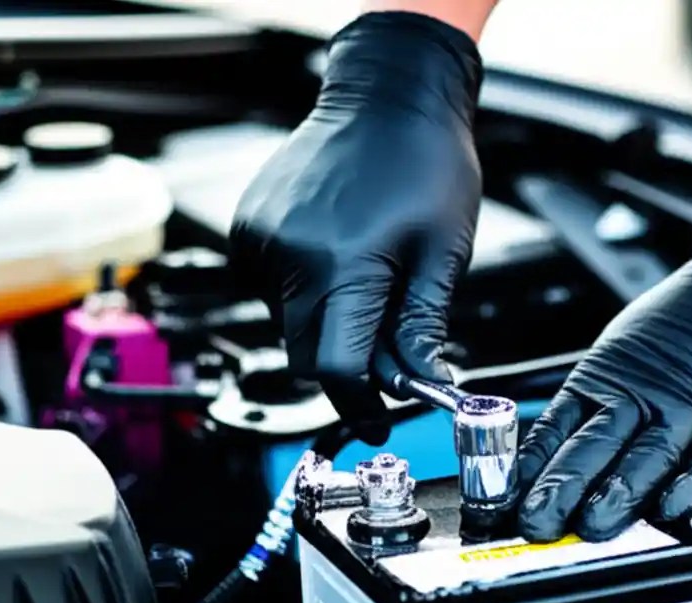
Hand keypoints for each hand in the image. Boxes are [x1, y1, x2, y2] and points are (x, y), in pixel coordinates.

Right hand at [230, 12, 482, 442]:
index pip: (337, 370)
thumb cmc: (424, 162)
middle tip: (388, 350)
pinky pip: (272, 291)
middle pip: (306, 354)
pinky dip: (304, 293)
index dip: (361, 404)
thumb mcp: (443, 251)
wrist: (386, 95)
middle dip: (346, 366)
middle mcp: (290, 256)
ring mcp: (261, 241)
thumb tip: (423, 386)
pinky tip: (336, 256)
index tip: (379, 418)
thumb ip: (423, 327)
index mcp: (344, 265)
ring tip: (368, 276)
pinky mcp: (247, 229)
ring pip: (289, 325)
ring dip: (326, 324)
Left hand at [516, 167, 691, 541]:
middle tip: (537, 523)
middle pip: (595, 447)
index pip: (557, 427)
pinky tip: (672, 507)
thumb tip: (558, 447)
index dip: (532, 468)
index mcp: (610, 373)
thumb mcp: (633, 341)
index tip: (508, 501)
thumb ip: (603, 394)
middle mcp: (647, 391)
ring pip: (648, 456)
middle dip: (562, 489)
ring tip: (591, 525)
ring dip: (617, 494)